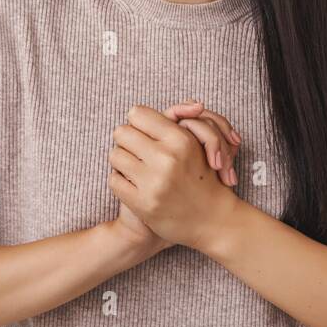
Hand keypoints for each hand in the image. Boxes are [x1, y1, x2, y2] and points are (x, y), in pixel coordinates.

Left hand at [107, 103, 244, 252]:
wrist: (213, 220)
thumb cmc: (205, 178)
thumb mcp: (200, 144)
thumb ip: (183, 120)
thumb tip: (175, 105)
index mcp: (181, 139)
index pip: (137, 114)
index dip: (139, 123)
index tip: (146, 134)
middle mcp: (167, 158)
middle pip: (121, 132)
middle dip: (129, 140)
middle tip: (139, 152)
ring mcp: (153, 182)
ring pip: (114, 155)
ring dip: (123, 161)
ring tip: (137, 169)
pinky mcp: (142, 203)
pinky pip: (113, 180)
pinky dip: (121, 182)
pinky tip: (136, 186)